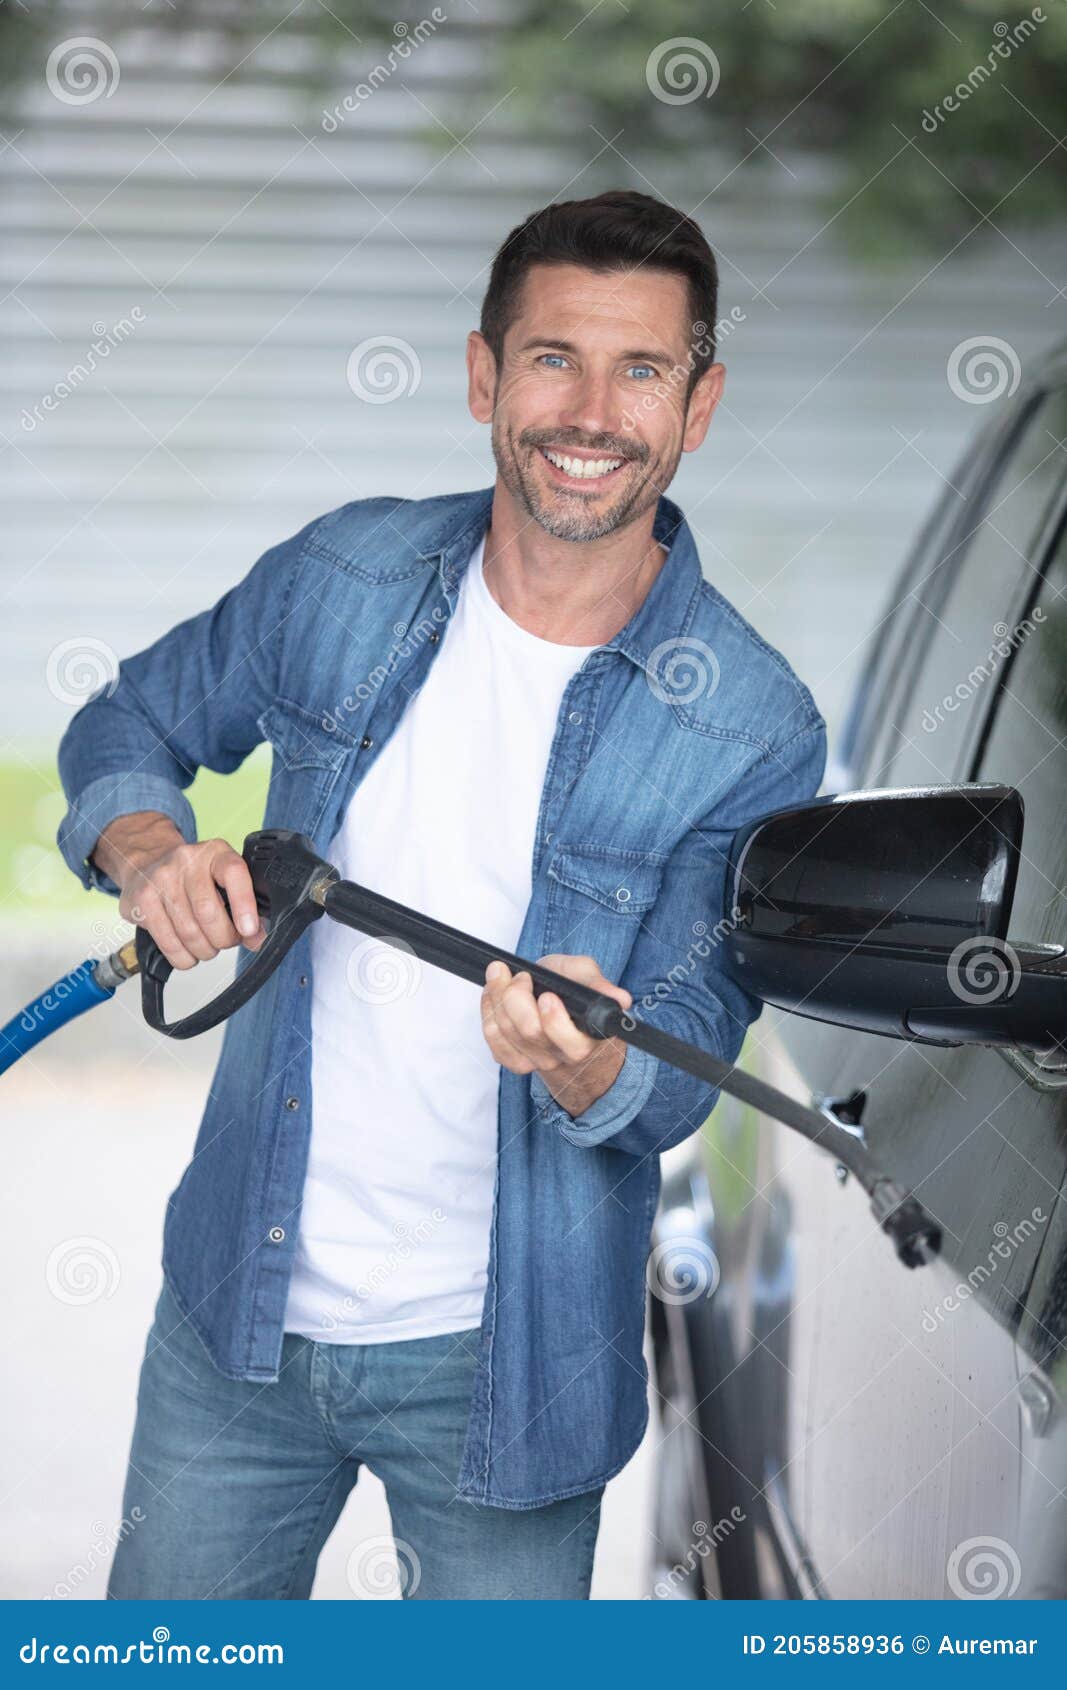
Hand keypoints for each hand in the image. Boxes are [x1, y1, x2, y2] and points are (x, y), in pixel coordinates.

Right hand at [93, 811, 264, 970]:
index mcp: (215, 852)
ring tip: (207, 946)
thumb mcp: (222, 879)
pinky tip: (188, 951)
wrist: (146, 864)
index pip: (234, 873)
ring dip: (205, 950)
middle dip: (224, 938)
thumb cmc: (193, 877)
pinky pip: (169, 944)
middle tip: (226, 940)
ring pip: (189, 933)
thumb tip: (258, 939)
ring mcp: (160, 879)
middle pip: (208, 912)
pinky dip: (184, 957)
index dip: (244, 905)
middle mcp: (186, 861)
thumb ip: (245, 906)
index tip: (249, 930)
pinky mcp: (141, 900)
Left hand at [480, 953, 632, 1118]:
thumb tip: (620, 999)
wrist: (563, 1015)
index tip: (546, 994)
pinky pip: (494, 1041)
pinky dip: (487, 1013)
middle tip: (520, 975)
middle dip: (517, 997)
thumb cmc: (576, 996)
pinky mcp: (516, 1060)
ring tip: (501, 975)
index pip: (571, 1042)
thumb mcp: (589, 980)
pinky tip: (492, 995)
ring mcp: (538, 1061)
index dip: (554, 1019)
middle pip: (530, 1032)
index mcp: (588, 1039)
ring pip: (507, 1033)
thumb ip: (600, 985)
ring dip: (497, 998)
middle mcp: (563, 1056)